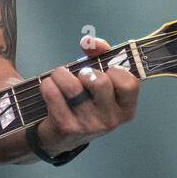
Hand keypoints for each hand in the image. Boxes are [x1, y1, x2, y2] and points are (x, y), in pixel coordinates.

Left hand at [36, 34, 138, 155]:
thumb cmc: (85, 102)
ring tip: (59, 78)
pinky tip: (49, 89)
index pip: (129, 83)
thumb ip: (100, 56)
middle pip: (100, 82)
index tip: (104, 70)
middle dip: (84, 71)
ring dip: (61, 74)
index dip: (115, 70)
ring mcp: (89, 126)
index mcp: (125, 109)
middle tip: (79, 76)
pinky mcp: (66, 127)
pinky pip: (53, 93)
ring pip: (72, 86)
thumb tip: (90, 41)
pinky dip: (47, 84)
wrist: (61, 136)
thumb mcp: (98, 82)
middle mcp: (110, 120)